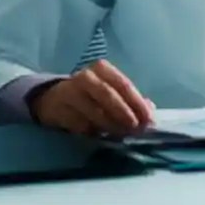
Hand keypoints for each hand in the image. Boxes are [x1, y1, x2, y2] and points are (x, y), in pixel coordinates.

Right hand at [30, 60, 154, 135]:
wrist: (53, 99)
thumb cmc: (90, 95)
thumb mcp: (111, 91)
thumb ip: (131, 99)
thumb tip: (150, 109)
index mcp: (102, 69)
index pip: (124, 85)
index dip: (138, 103)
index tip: (149, 120)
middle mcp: (85, 77)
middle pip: (109, 95)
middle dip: (124, 114)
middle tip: (135, 129)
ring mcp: (69, 92)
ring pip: (94, 112)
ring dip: (111, 126)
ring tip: (121, 134)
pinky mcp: (58, 109)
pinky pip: (80, 124)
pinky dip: (93, 132)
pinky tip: (100, 135)